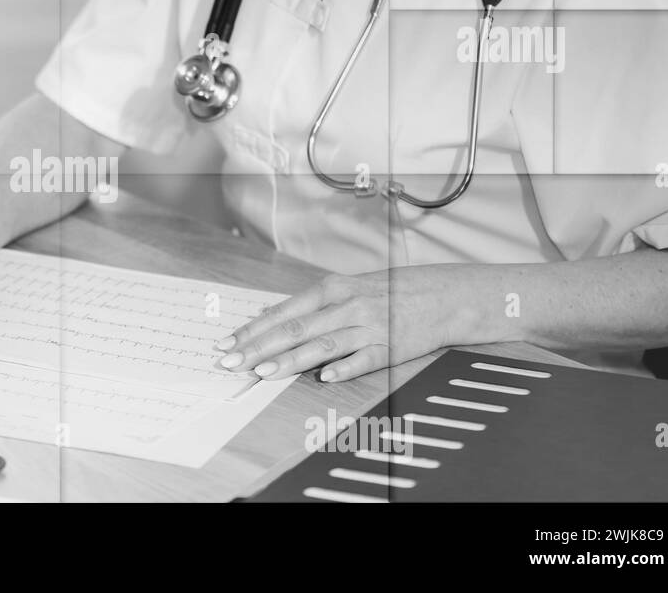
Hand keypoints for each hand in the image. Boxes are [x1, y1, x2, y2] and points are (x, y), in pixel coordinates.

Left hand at [214, 267, 486, 382]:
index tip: (226, 344)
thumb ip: (307, 306)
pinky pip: (362, 360)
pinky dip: (342, 369)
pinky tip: (323, 378)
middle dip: (258, 347)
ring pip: (322, 345)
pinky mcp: (389, 348)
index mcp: (332, 290)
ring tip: (262, 372)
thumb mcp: (344, 289)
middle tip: (231, 362)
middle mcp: (346, 306)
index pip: (283, 313)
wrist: (441, 295)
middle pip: (295, 329)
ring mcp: (368, 328)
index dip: (252, 330)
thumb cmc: (386, 292)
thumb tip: (267, 317)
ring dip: (290, 360)